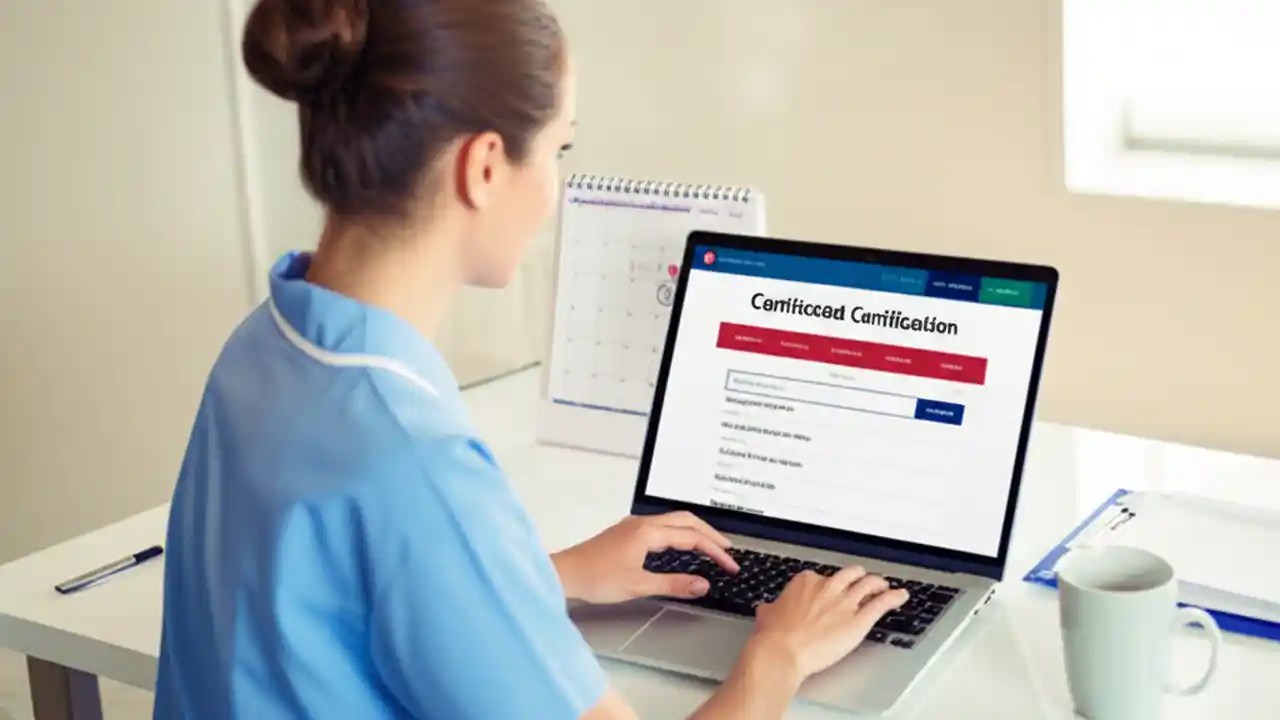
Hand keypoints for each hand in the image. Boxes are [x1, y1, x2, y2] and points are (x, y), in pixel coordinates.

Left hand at [552, 512, 739, 603]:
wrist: (565, 574)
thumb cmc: (595, 578)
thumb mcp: (639, 585)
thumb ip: (673, 584)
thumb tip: (701, 584)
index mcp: (648, 532)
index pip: (692, 537)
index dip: (715, 550)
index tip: (729, 564)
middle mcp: (642, 524)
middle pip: (686, 521)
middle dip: (710, 534)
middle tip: (728, 549)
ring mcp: (633, 526)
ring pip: (673, 521)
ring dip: (695, 532)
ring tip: (710, 546)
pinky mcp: (627, 533)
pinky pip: (662, 526)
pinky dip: (679, 534)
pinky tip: (680, 546)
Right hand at [748, 567, 908, 684]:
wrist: (782, 651)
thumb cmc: (774, 636)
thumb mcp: (767, 614)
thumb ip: (773, 609)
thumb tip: (768, 609)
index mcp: (806, 582)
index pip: (823, 577)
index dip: (828, 586)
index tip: (829, 591)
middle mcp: (828, 588)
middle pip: (850, 574)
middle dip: (857, 577)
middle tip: (862, 580)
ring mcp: (845, 602)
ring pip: (868, 584)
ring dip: (878, 583)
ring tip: (883, 584)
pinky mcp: (859, 620)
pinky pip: (881, 604)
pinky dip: (894, 598)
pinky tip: (901, 596)